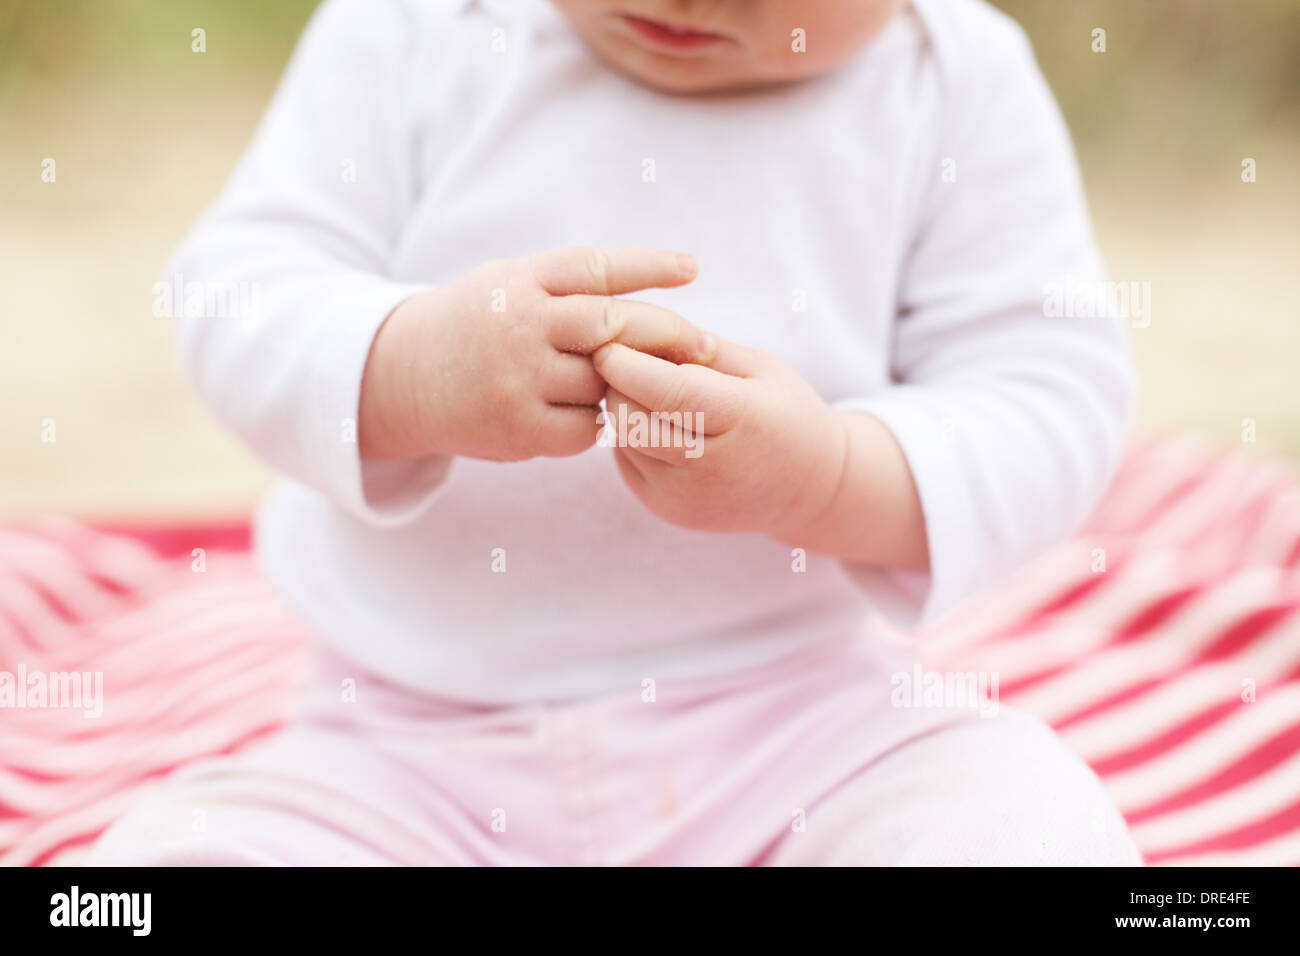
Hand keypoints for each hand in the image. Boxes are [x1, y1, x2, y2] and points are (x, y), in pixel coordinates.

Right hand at [359, 247, 715, 460]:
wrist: (400, 379)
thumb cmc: (477, 326)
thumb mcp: (510, 284)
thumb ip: (569, 285)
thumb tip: (656, 300)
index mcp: (521, 281)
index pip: (596, 267)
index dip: (648, 266)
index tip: (692, 268)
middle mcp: (519, 324)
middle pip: (610, 326)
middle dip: (665, 336)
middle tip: (705, 346)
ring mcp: (517, 377)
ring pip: (604, 382)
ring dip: (621, 386)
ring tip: (620, 386)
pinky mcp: (517, 426)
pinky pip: (585, 428)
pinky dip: (593, 423)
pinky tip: (577, 415)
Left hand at [593, 336, 847, 537]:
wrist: (807, 490)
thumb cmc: (784, 414)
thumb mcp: (759, 367)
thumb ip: (702, 348)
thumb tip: (642, 329)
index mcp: (744, 420)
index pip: (669, 392)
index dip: (629, 365)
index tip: (607, 342)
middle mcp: (712, 467)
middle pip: (632, 419)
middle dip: (615, 385)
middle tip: (621, 361)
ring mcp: (687, 496)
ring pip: (624, 439)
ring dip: (624, 410)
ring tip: (650, 392)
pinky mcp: (668, 510)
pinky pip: (627, 461)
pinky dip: (633, 437)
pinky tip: (661, 426)